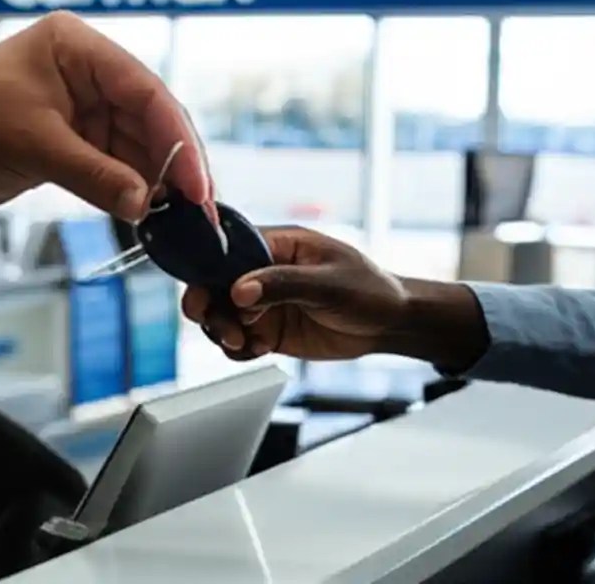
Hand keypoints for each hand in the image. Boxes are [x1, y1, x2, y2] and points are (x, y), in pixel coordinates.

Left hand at [0, 11, 214, 221]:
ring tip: (182, 217)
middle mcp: (87, 70)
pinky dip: (133, 188)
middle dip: (176, 163)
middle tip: (200, 206)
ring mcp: (84, 105)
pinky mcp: (76, 138)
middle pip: (151, 118)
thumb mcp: (34, 148)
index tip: (196, 184)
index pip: (145, 90)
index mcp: (76, 47)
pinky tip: (152, 212)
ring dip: (159, 180)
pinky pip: (117, 163)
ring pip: (139, 144)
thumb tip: (145, 205)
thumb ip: (95, 176)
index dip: (178, 139)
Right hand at [181, 227, 489, 370]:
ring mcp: (265, 303)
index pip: (228, 249)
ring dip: (221, 331)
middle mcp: (264, 272)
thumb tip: (240, 289)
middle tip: (220, 326)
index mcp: (277, 245)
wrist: (390, 325)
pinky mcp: (269, 331)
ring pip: (221, 316)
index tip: (204, 292)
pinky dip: (238, 350)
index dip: (208, 269)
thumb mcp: (329, 283)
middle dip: (208, 307)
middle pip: (215, 285)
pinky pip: (238, 341)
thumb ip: (284, 284)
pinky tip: (256, 350)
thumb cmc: (369, 290)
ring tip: (242, 342)